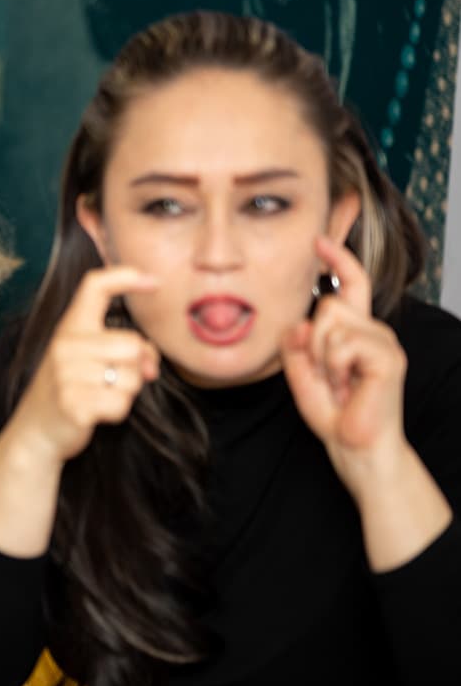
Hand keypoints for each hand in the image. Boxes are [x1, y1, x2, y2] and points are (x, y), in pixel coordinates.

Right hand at [7, 267, 160, 466]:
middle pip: (133, 344)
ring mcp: (67, 375)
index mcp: (69, 327)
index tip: (154, 281)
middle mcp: (65, 345)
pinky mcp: (73, 404)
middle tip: (115, 380)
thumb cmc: (68, 390)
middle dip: (136, 368)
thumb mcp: (85, 359)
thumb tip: (150, 363)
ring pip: (132, 378)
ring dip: (125, 393)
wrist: (34, 432)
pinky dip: (116, 413)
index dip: (127, 277)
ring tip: (99, 396)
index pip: (95, 286)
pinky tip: (95, 413)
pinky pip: (120, 404)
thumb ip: (120, 348)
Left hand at [281, 236, 409, 497]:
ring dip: (322, 357)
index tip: (319, 239)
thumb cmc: (334, 412)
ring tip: (337, 382)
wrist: (355, 446)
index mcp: (355, 331)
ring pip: (331, 324)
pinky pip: (342, 344)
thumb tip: (299, 322)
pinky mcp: (388, 357)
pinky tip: (346, 385)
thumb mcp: (301, 372)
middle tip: (326, 373)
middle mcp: (373, 330)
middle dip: (313, 340)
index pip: (349, 285)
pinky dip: (333, 366)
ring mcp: (384, 342)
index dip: (337, 259)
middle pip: (327, 305)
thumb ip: (296, 344)